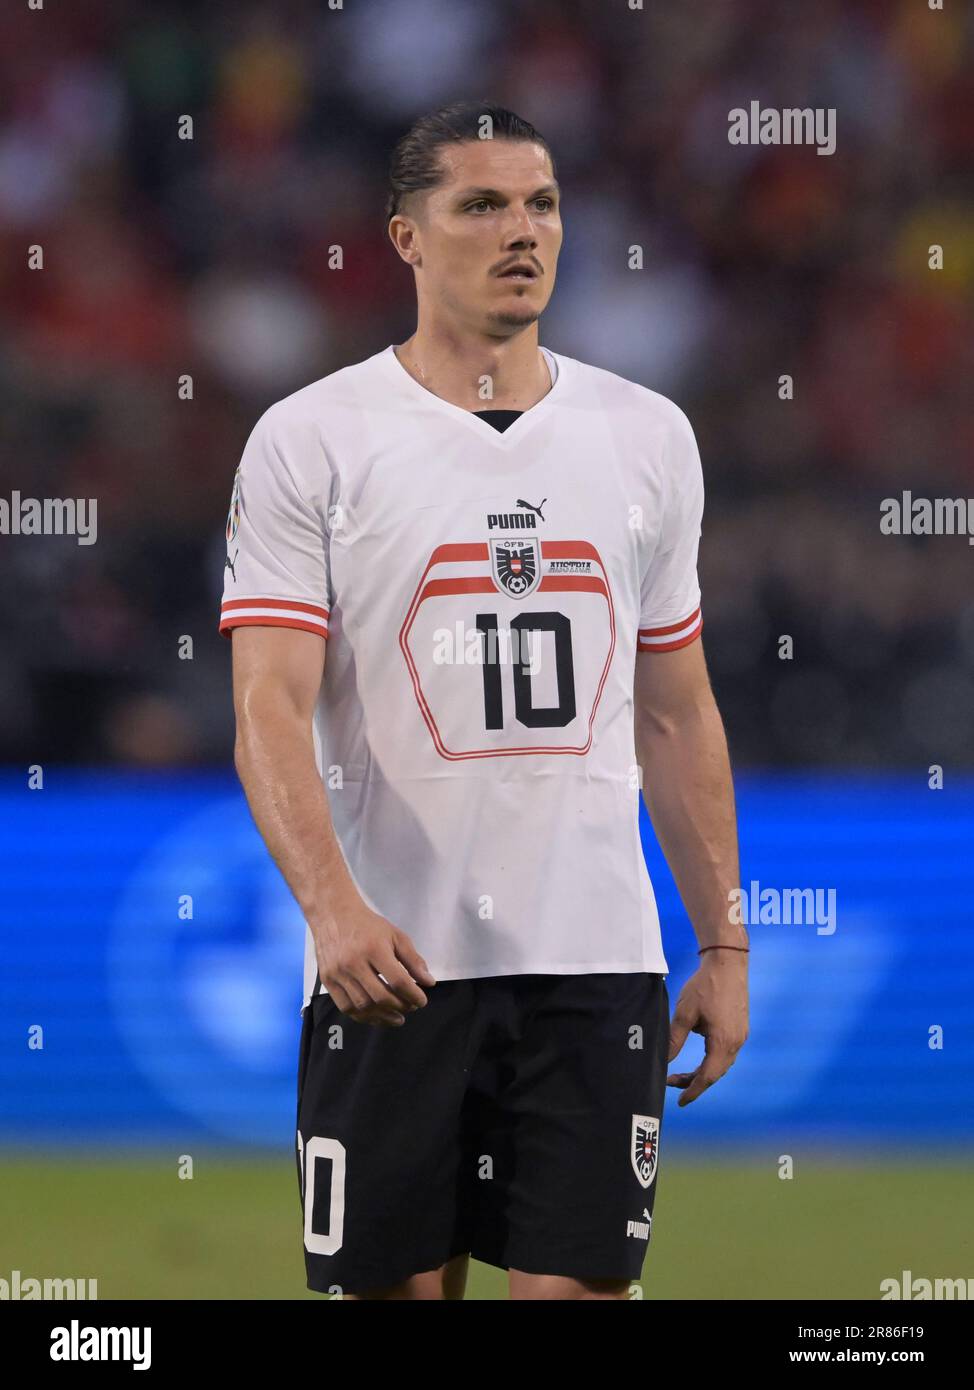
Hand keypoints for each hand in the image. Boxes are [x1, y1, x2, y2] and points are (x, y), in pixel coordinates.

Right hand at [313, 903, 436, 1028]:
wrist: (333, 914)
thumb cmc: (367, 925)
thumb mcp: (395, 936)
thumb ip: (413, 960)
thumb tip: (428, 982)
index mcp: (374, 949)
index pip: (398, 981)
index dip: (413, 995)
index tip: (421, 1001)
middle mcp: (354, 962)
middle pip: (380, 996)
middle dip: (400, 1007)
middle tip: (410, 1008)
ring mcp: (338, 973)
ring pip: (363, 1006)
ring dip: (383, 1016)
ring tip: (396, 1017)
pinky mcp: (327, 980)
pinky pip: (345, 1007)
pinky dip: (363, 1016)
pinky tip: (376, 1016)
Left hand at [667, 950, 748, 1105]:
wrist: (727, 962)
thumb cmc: (705, 985)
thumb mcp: (684, 1013)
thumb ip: (674, 1039)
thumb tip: (664, 1061)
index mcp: (723, 1042)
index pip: (707, 1076)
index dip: (693, 1091)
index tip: (681, 1101)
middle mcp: (736, 1042)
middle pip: (716, 1073)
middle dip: (695, 1082)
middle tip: (672, 1083)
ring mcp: (741, 1035)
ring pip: (722, 1064)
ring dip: (704, 1071)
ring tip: (682, 1073)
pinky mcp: (741, 1027)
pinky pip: (727, 1052)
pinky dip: (712, 1060)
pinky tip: (700, 1055)